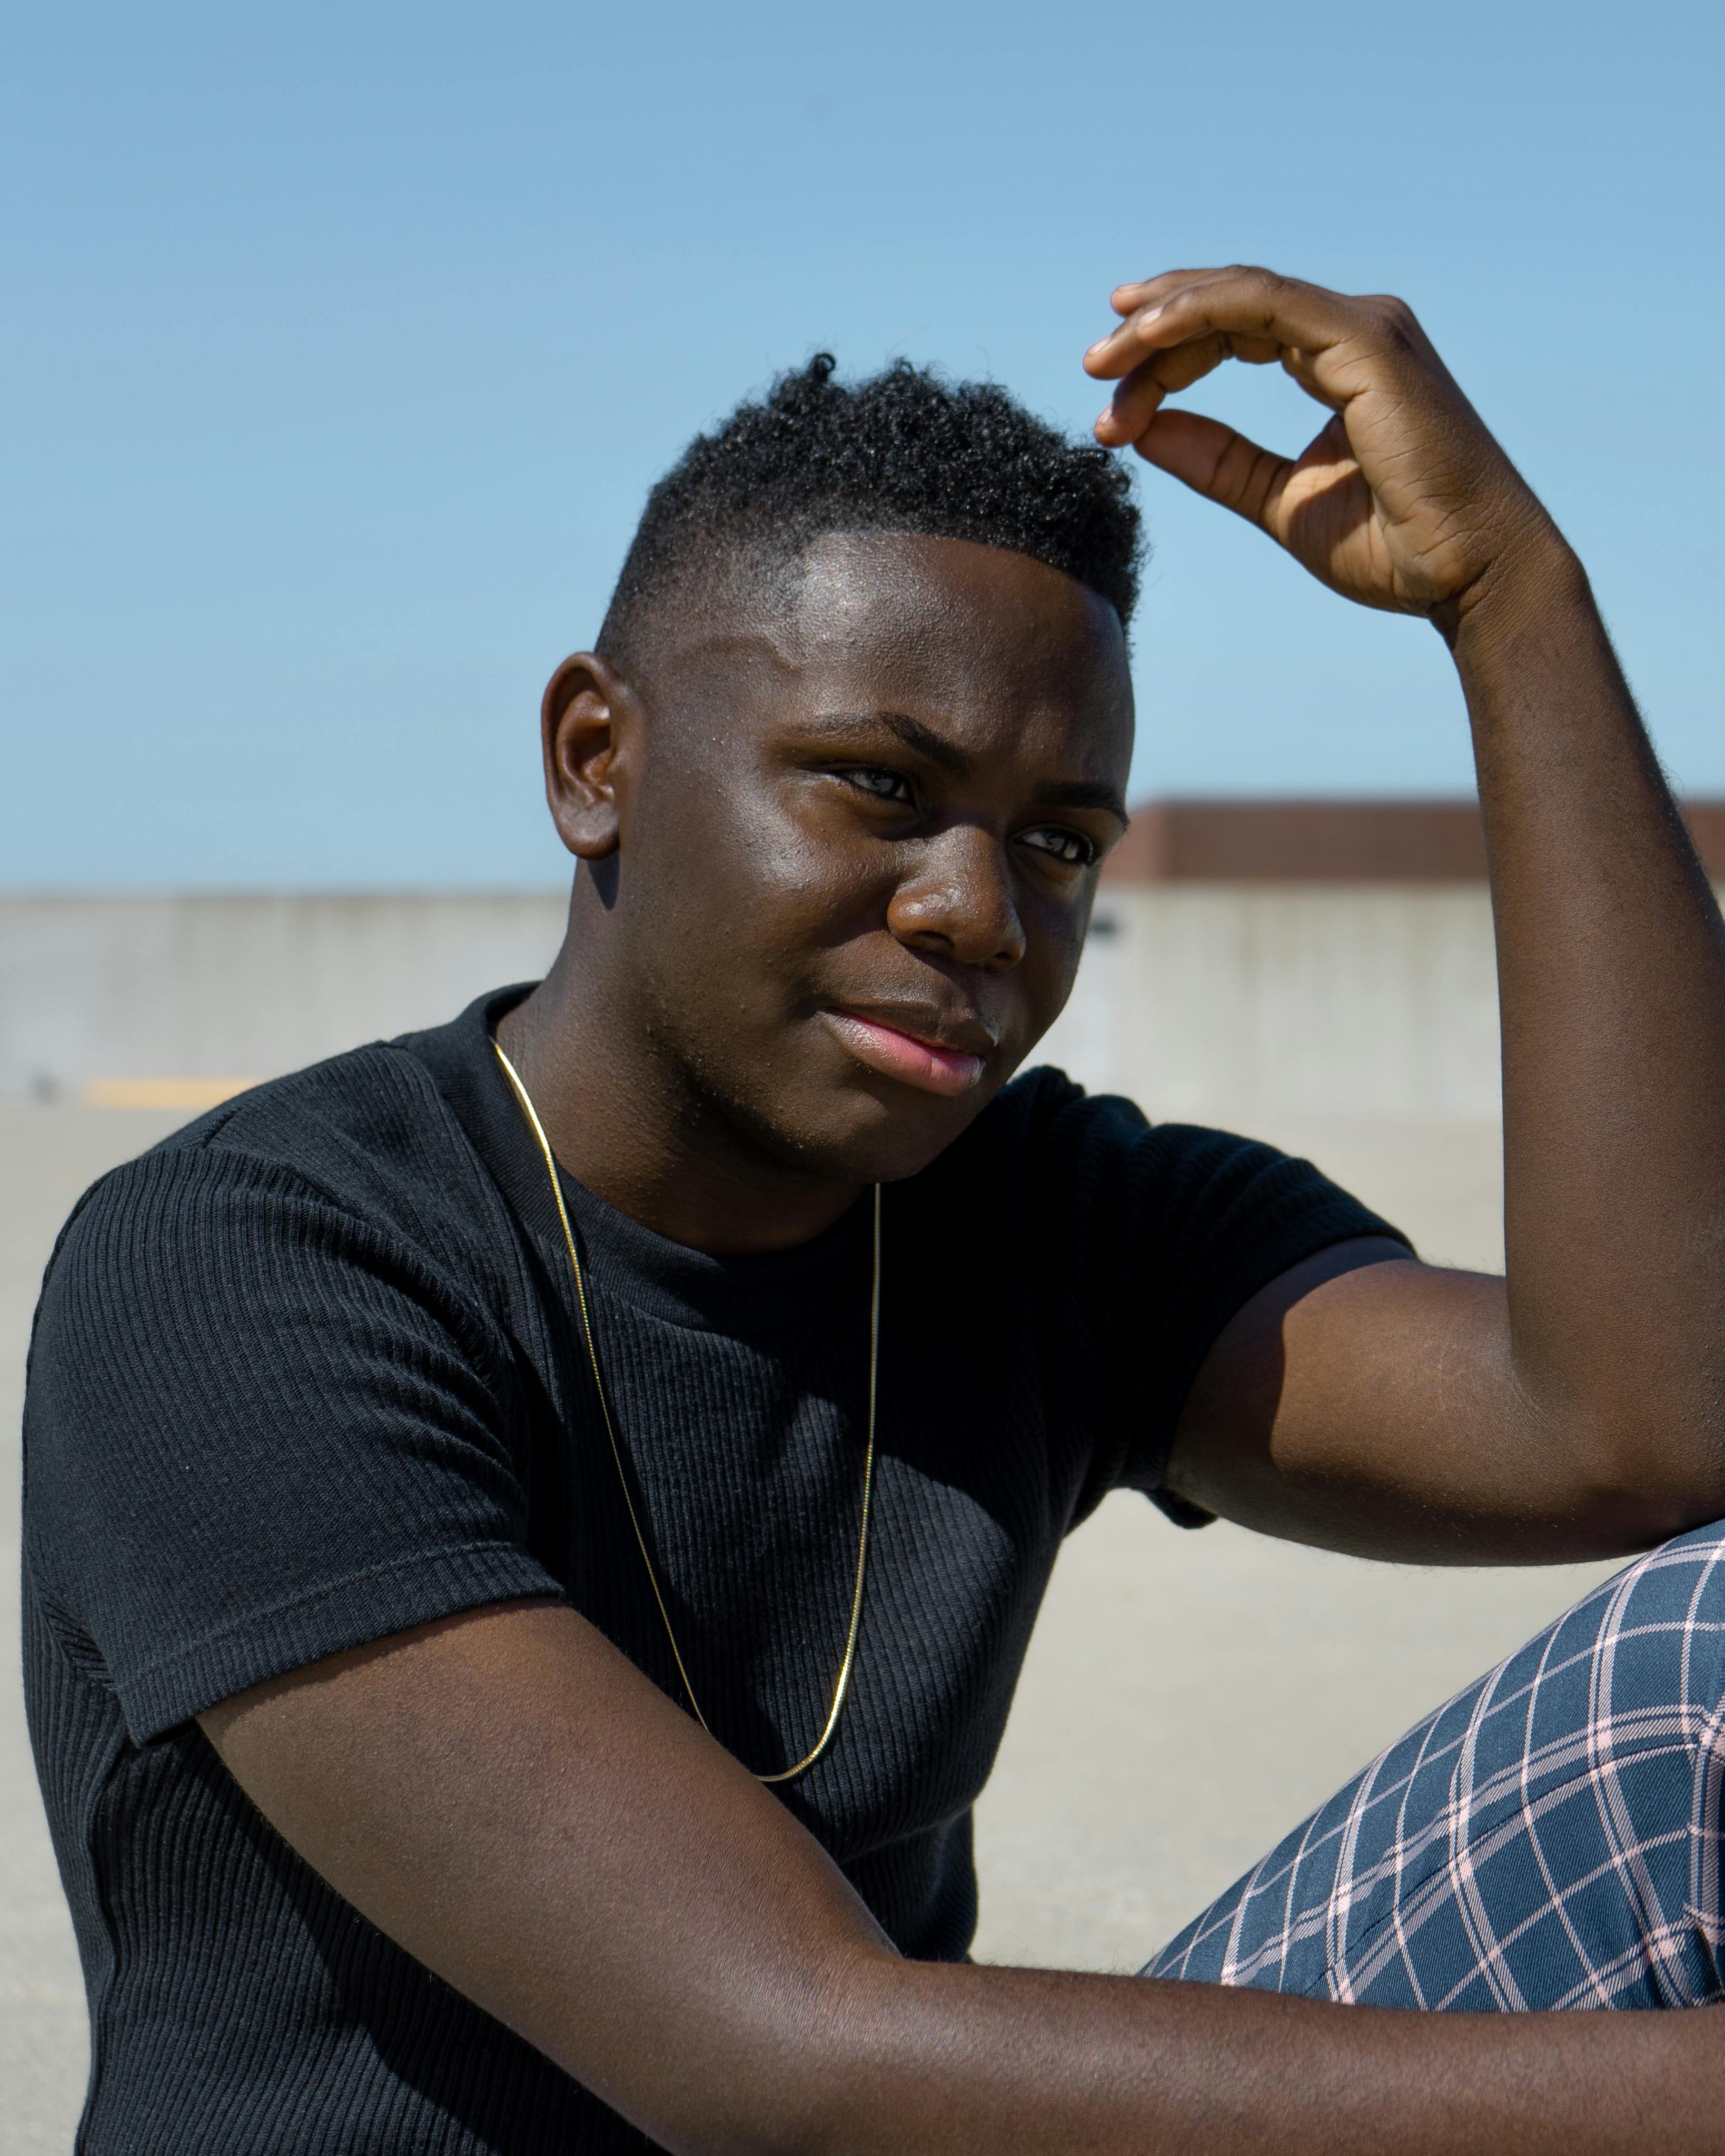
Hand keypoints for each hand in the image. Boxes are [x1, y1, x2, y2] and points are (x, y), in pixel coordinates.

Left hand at [1083, 267, 1560, 621]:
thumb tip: (1145, 431)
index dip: (1166, 358)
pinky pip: (1265, 304)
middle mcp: (1354, 329)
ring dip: (1164, 320)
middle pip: (1229, 306)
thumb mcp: (1280, 500)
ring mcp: (1364, 328)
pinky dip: (1201, 311)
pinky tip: (1148, 336)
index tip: (1112, 405)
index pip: (1234, 332)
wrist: (1470, 574)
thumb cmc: (1395, 545)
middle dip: (1152, 332)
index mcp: (1339, 358)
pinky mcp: (1367, 342)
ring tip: (1105, 356)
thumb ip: (1219, 462)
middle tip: (1093, 367)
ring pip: (1240, 295)